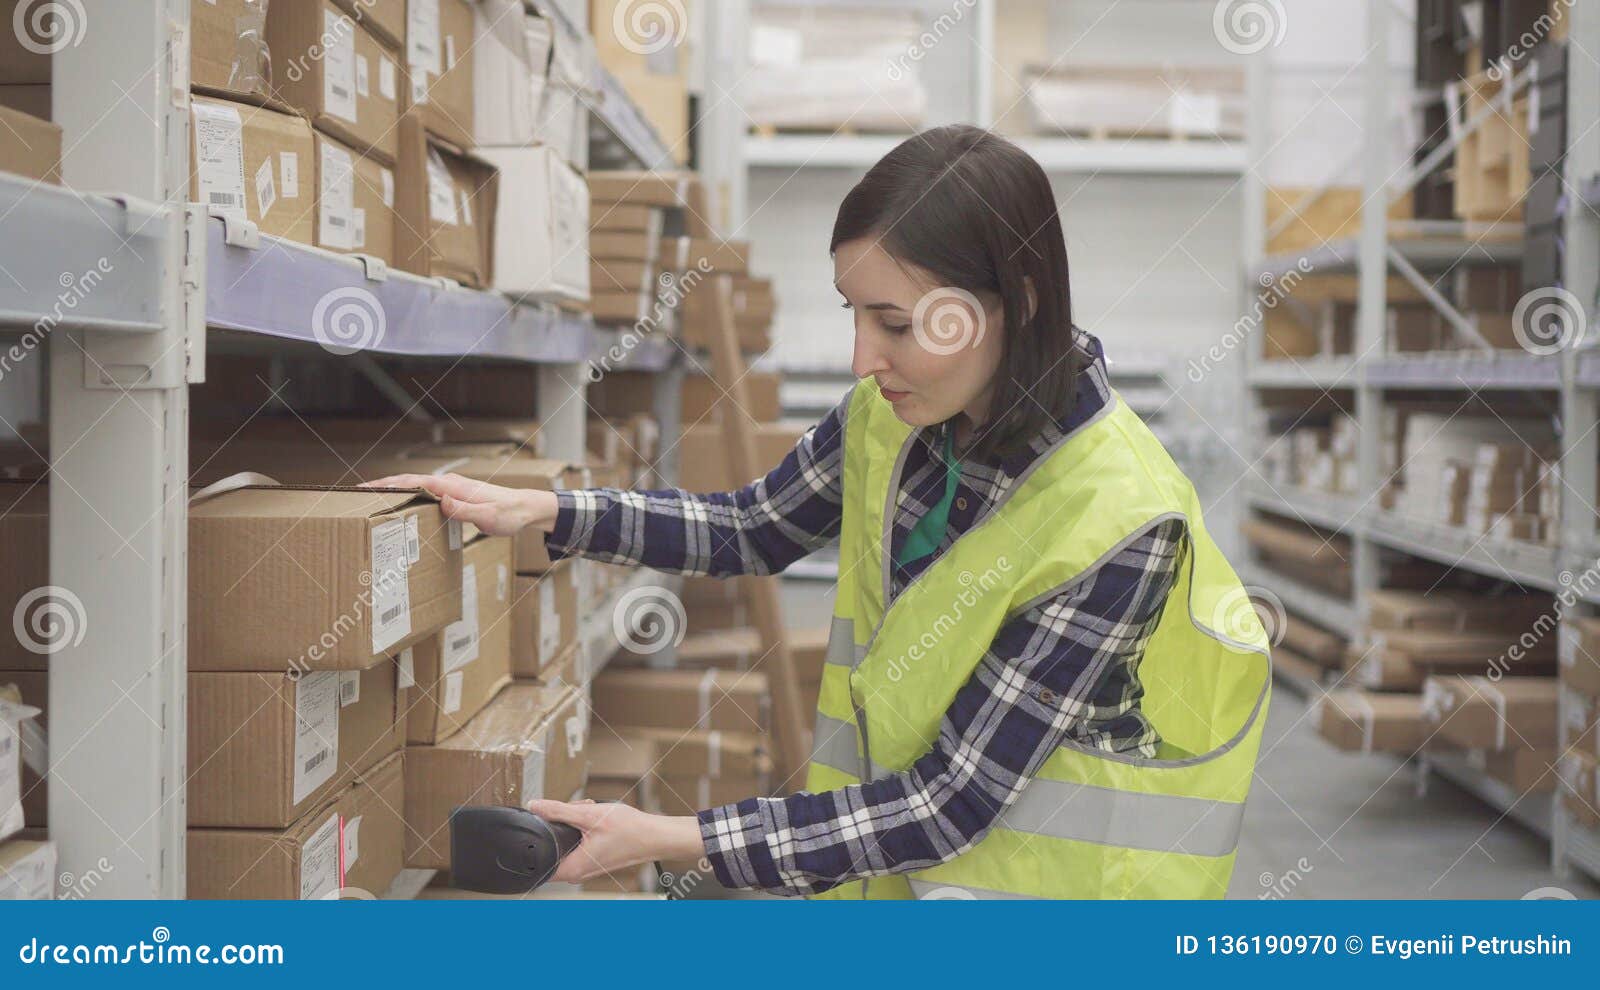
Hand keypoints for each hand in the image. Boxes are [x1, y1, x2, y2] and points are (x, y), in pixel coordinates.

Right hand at [361, 472, 554, 536]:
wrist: (525, 508)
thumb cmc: (508, 514)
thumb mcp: (488, 517)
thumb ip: (465, 510)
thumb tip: (441, 501)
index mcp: (451, 487)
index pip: (413, 482)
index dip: (389, 485)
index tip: (366, 489)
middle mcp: (448, 483)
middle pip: (408, 481)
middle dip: (383, 486)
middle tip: (357, 494)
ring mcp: (450, 488)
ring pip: (415, 486)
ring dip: (394, 490)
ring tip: (371, 499)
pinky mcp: (454, 495)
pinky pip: (424, 493)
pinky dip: (408, 495)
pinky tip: (401, 505)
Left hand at [525, 798, 704, 883]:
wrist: (655, 836)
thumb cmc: (629, 831)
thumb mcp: (589, 815)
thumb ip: (558, 811)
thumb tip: (534, 805)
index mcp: (572, 868)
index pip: (537, 862)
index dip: (535, 840)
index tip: (539, 823)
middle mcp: (577, 872)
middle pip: (551, 848)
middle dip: (558, 825)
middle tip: (576, 811)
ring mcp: (585, 868)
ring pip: (564, 844)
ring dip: (572, 825)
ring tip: (589, 813)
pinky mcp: (593, 861)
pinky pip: (577, 845)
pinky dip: (581, 830)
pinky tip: (595, 819)